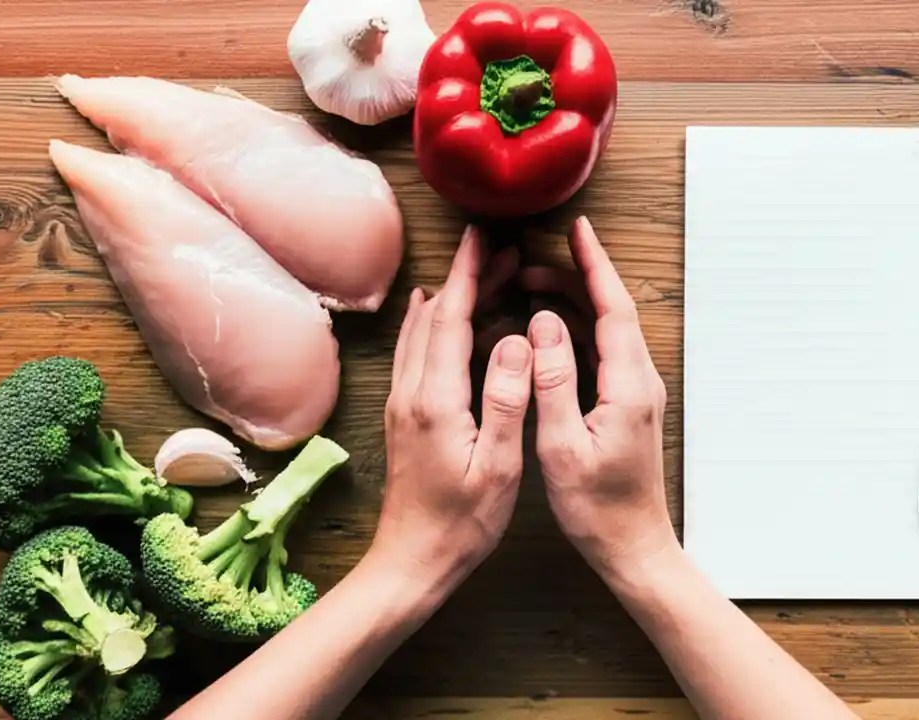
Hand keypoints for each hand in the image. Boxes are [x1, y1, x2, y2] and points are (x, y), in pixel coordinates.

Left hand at [376, 226, 534, 585]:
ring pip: (423, 333)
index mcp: (436, 401)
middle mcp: (411, 394)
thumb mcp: (499, 465)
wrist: (411, 561)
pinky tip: (437, 317)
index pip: (450, 318)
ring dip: (451, 298)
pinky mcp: (403, 418)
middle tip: (501, 251)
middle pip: (435, 317)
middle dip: (467, 278)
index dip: (468, 273)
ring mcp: (403, 405)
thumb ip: (507, 399)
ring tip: (486, 276)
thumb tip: (516, 339)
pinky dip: (432, 324)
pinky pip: (416, 354)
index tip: (482, 236)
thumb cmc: (461, 522)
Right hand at [527, 217, 675, 574]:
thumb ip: (554, 381)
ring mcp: (635, 393)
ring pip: (603, 330)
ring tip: (525, 288)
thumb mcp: (563, 446)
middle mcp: (639, 381)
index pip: (612, 308)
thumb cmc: (598, 508)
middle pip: (608, 311)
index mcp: (628, 385)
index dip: (594, 264)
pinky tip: (543, 334)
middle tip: (524, 263)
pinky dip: (571, 332)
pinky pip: (600, 353)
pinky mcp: (626, 405)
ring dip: (568, 304)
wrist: (634, 547)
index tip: (577, 228)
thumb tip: (542, 324)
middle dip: (570, 278)